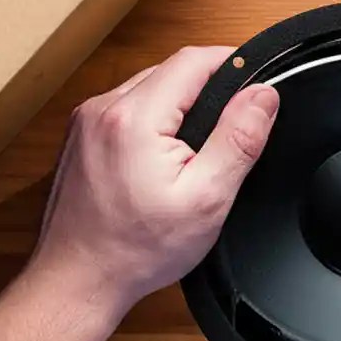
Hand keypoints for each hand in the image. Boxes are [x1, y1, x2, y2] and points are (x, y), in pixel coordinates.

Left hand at [31, 46, 279, 310]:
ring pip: (147, 89)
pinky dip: (151, 121)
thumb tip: (263, 95)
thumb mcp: (206, 199)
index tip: (255, 80)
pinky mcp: (79, 135)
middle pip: (169, 71)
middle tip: (231, 126)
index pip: (192, 60)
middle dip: (206, 90)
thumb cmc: (135, 250)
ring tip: (195, 149)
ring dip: (176, 106)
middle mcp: (101, 109)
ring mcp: (84, 121)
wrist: (77, 280)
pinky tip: (161, 159)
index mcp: (134, 118)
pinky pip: (125, 109)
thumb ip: (238, 140)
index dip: (231, 63)